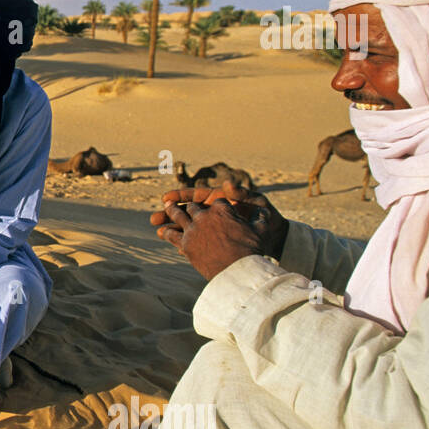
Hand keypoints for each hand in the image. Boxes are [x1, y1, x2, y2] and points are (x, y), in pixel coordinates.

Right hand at [150, 181, 289, 280]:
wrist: (275, 235)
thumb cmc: (266, 216)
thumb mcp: (256, 203)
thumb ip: (241, 194)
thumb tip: (228, 183)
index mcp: (220, 200)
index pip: (196, 196)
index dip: (180, 196)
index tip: (165, 198)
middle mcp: (213, 212)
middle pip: (187, 211)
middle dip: (170, 214)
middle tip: (154, 219)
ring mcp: (212, 227)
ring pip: (189, 226)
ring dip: (173, 228)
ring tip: (158, 231)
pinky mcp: (214, 240)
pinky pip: (196, 239)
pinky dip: (185, 241)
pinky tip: (174, 244)